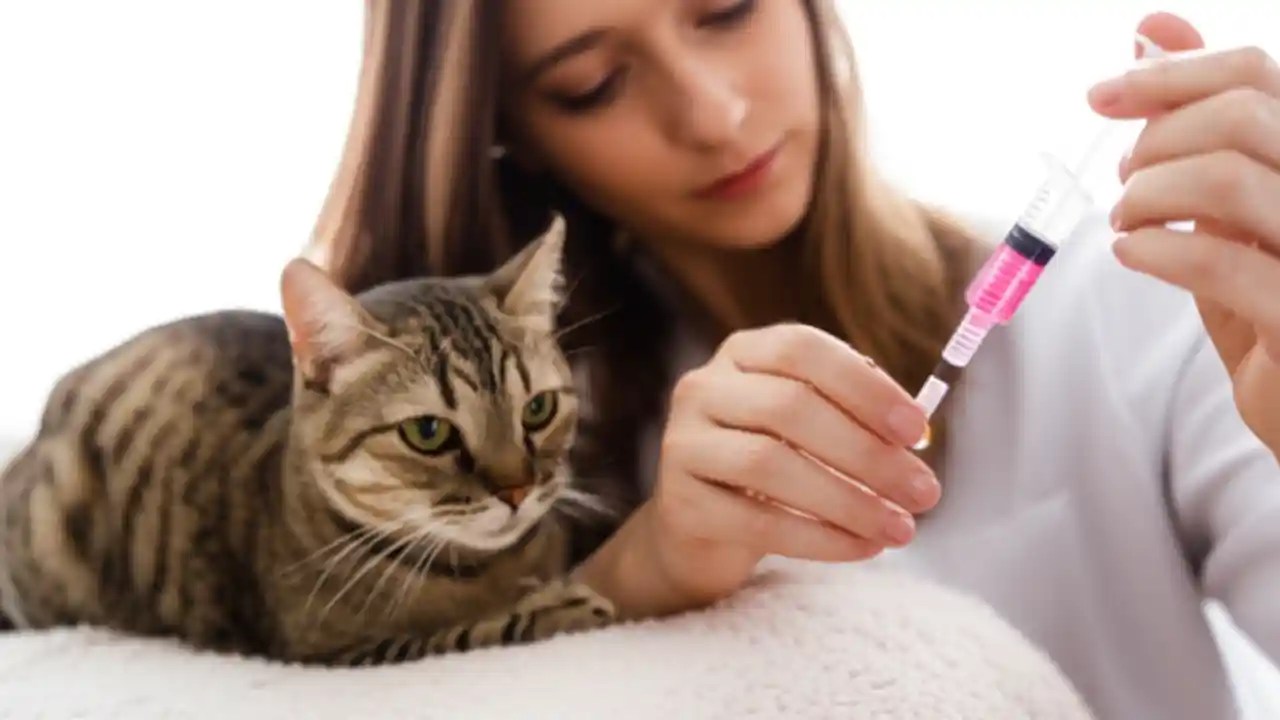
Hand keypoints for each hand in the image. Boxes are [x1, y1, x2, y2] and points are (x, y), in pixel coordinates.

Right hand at [575, 323, 938, 617]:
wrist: (698, 528)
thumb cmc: (773, 468)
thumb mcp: (812, 429)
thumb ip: (858, 418)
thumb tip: (917, 434)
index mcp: (744, 353)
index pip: (803, 350)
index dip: (864, 387)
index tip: (917, 431)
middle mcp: (704, 387)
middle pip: (790, 407)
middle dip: (868, 454)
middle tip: (924, 492)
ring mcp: (683, 443)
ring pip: (769, 464)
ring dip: (848, 500)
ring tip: (900, 529)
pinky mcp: (680, 503)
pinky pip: (755, 520)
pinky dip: (818, 538)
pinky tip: (861, 548)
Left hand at [1095, 13, 1279, 454]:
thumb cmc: (1263, 302)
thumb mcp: (1227, 209)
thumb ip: (1200, 127)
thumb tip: (1150, 31)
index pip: (1254, 74)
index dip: (1168, 73)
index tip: (1100, 95)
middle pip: (1238, 114)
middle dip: (1153, 140)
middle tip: (1123, 182)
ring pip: (1226, 176)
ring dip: (1148, 195)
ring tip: (1127, 221)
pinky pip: (1219, 259)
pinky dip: (1154, 249)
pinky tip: (1133, 254)